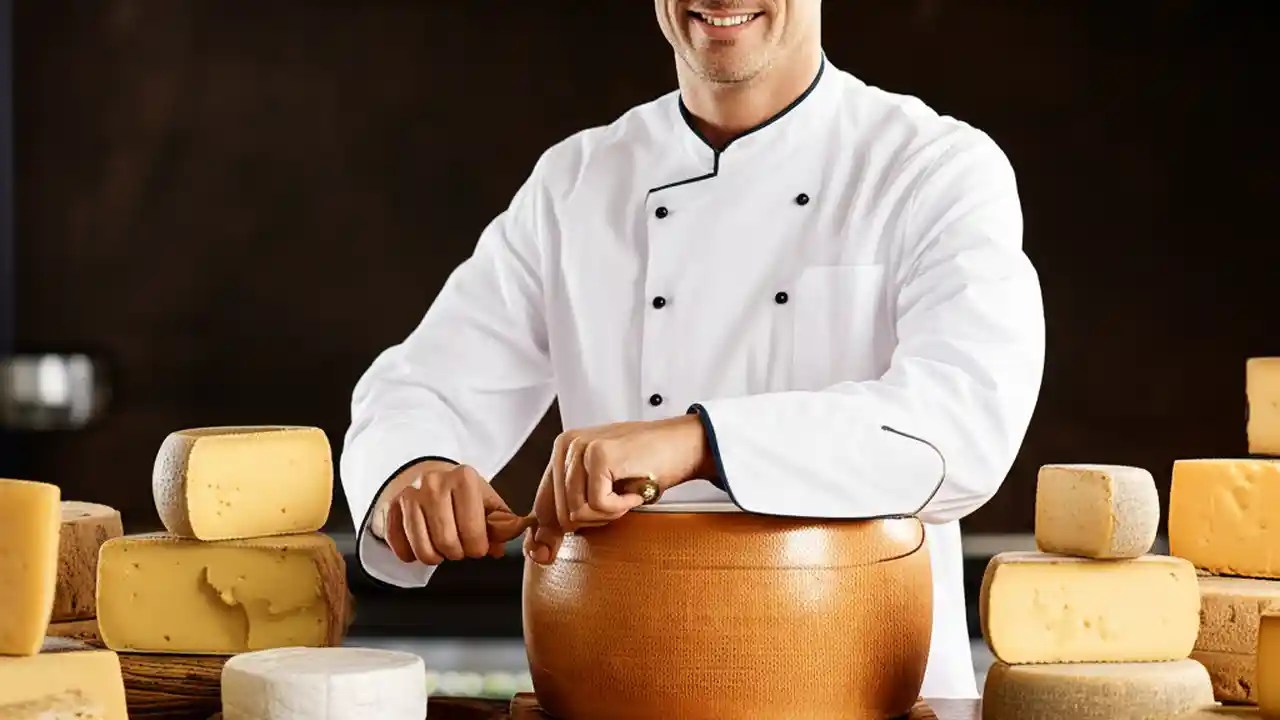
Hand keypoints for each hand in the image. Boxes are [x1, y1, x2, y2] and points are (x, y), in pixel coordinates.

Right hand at [374, 460, 531, 564]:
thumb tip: (513, 537)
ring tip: (442, 547)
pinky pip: (401, 548)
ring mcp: (409, 495)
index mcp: (463, 478)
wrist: (429, 475)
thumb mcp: (488, 502)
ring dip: (435, 557)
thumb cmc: (463, 494)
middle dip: (458, 554)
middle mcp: (434, 483)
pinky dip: (412, 555)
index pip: (473, 532)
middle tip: (460, 547)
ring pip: (422, 549)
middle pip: (447, 543)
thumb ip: (505, 523)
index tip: (478, 545)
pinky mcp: (391, 508)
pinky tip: (422, 544)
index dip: (478, 548)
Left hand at [524, 414, 713, 564]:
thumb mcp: (601, 489)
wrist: (683, 445)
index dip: (551, 534)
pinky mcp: (599, 455)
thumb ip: (570, 513)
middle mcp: (566, 445)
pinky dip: (621, 506)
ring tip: (627, 494)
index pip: (542, 505)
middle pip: (561, 515)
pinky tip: (634, 491)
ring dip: (609, 513)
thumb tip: (539, 552)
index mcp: (561, 452)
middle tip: (618, 502)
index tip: (550, 554)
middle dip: (594, 519)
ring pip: (578, 512)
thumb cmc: (647, 467)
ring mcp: (581, 447)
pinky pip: (599, 504)